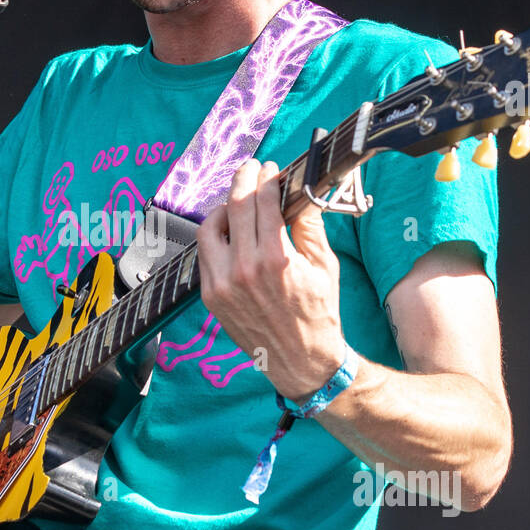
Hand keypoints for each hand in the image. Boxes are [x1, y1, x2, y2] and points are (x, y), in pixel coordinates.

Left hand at [196, 159, 347, 401]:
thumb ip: (309, 225)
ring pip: (210, 228)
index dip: (266, 178)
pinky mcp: (211, 297)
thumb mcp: (324, 265)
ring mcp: (222, 284)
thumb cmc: (318, 313)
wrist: (301, 360)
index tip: (270, 168)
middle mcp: (244, 269)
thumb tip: (300, 191)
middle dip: (243, 180)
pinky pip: (205, 255)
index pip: (263, 202)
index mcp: (276, 259)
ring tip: (235, 202)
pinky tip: (229, 232)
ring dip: (222, 208)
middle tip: (250, 169)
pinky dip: (215, 236)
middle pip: (234, 207)